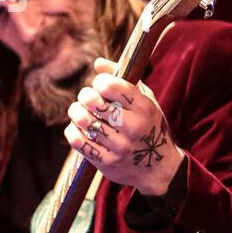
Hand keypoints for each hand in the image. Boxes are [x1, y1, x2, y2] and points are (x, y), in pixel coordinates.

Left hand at [65, 57, 184, 195]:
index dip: (100, 81)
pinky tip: (79, 127)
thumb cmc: (149, 126)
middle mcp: (133, 128)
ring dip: (76, 111)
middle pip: (93, 102)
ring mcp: (119, 147)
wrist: (159, 168)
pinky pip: (77, 140)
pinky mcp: (106, 162)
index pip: (110, 86)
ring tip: (80, 111)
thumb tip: (97, 63)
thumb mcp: (145, 101)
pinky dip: (72, 130)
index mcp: (144, 108)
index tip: (101, 85)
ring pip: (82, 120)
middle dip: (85, 95)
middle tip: (88, 98)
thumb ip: (123, 80)